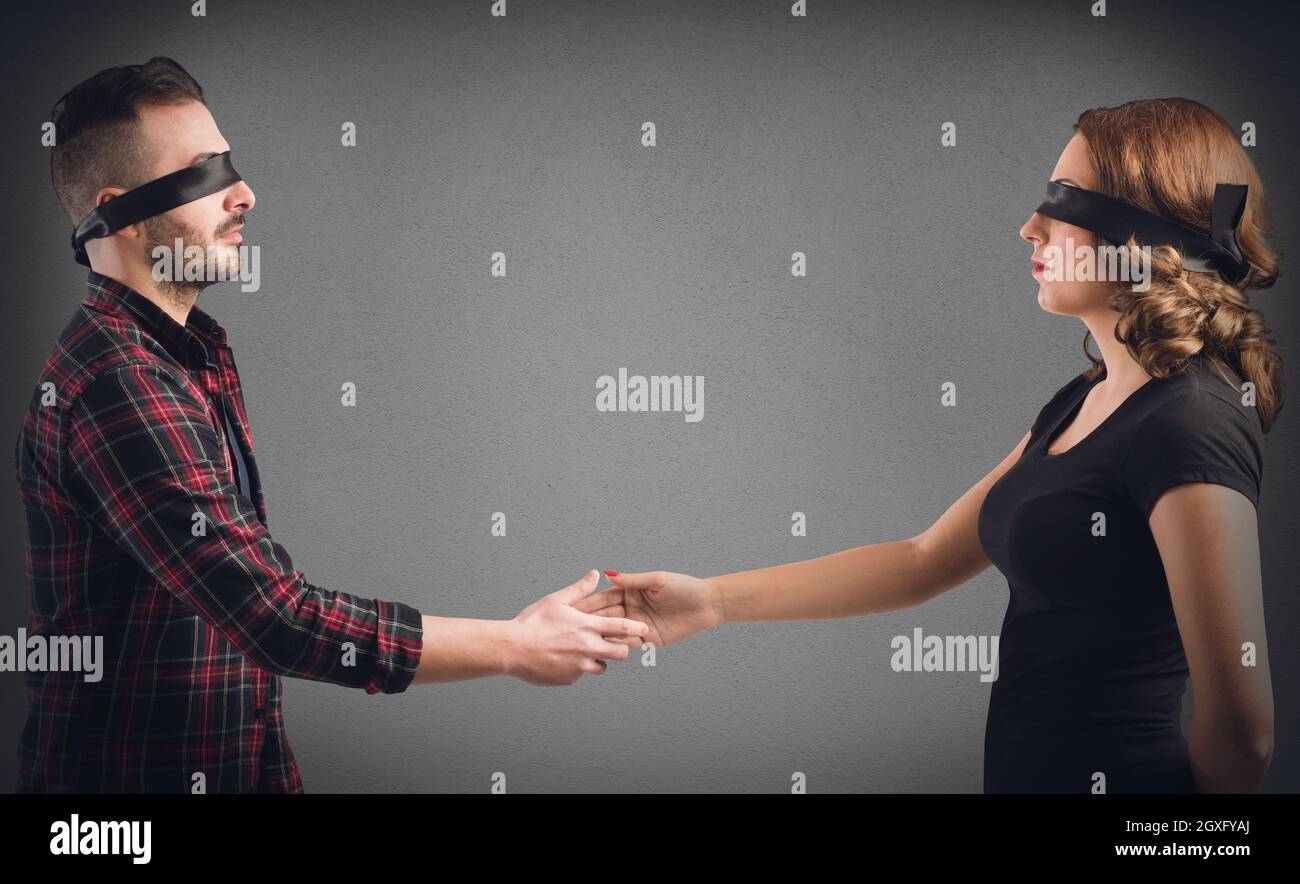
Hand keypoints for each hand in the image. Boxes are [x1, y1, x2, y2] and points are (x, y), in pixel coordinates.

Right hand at [504, 570, 649, 685]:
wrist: (512, 649)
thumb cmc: (531, 623)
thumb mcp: (556, 600)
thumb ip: (580, 589)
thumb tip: (595, 574)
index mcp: (587, 627)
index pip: (623, 628)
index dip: (637, 628)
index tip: (645, 629)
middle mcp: (588, 648)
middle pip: (620, 653)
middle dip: (621, 648)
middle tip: (614, 643)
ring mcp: (580, 666)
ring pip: (602, 666)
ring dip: (598, 659)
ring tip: (583, 650)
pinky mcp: (569, 679)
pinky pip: (581, 674)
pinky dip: (578, 668)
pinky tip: (564, 659)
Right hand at [576, 570, 721, 647]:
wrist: (707, 605)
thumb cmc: (684, 587)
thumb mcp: (656, 580)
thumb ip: (632, 580)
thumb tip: (608, 574)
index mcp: (631, 592)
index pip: (605, 598)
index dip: (589, 603)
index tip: (573, 608)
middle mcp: (632, 608)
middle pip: (606, 616)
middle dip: (590, 622)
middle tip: (571, 629)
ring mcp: (639, 625)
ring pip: (615, 632)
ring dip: (601, 636)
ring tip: (584, 642)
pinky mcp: (649, 639)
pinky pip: (630, 644)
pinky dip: (618, 646)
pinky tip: (605, 650)